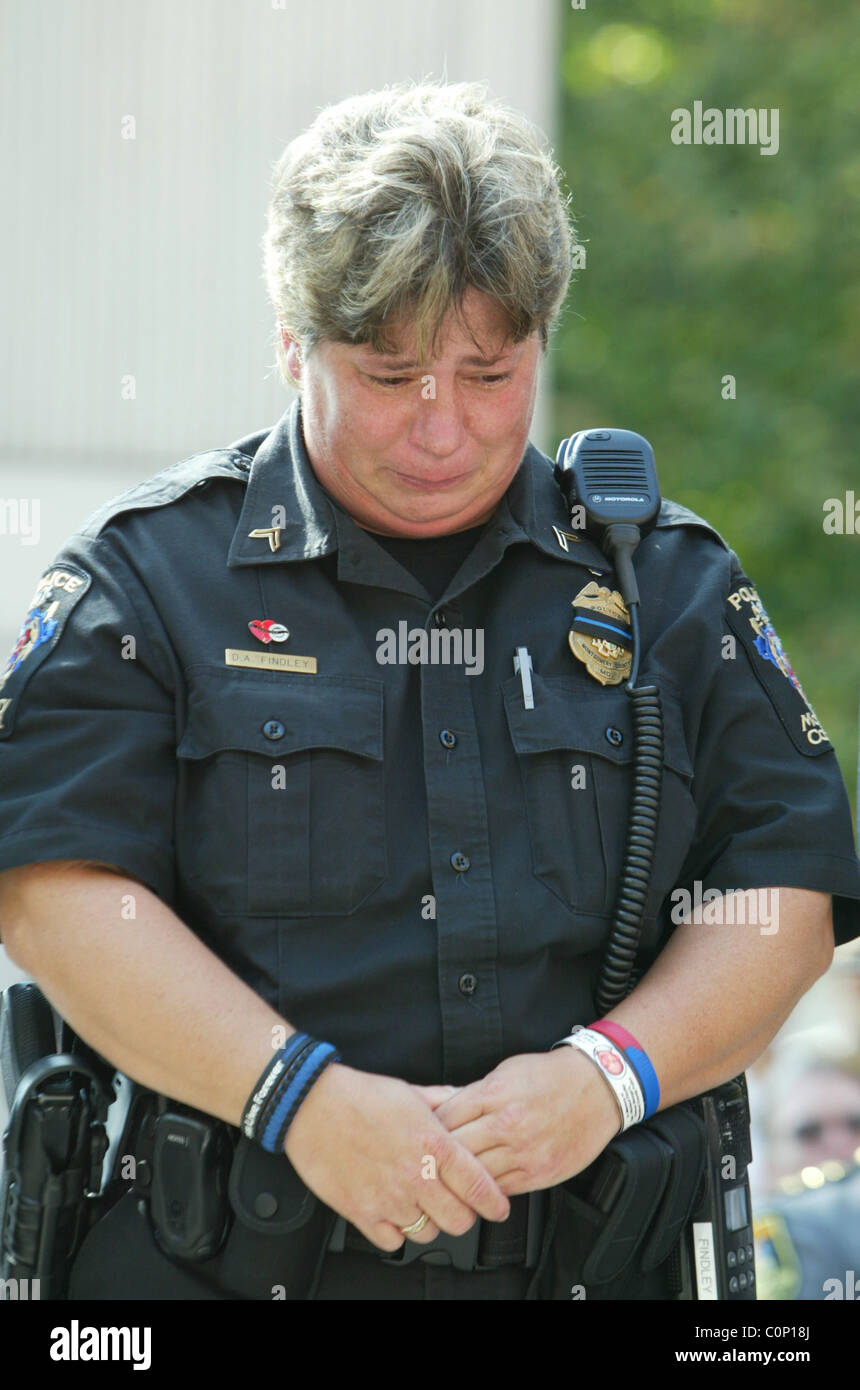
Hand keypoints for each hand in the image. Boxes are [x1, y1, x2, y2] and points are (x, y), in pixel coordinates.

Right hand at [284, 1063, 509, 1251]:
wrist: (312, 1105)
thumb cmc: (360, 1095)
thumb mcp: (411, 1092)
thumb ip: (443, 1101)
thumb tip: (465, 1098)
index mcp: (434, 1143)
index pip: (479, 1186)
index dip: (494, 1202)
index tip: (498, 1207)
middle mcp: (416, 1175)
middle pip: (458, 1220)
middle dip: (462, 1214)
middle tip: (455, 1204)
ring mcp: (389, 1197)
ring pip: (428, 1233)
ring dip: (428, 1222)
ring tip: (419, 1204)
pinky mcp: (361, 1212)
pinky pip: (393, 1242)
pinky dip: (396, 1232)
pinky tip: (393, 1213)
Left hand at [420, 1048, 621, 1195]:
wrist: (597, 1087)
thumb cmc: (549, 1076)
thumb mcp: (505, 1072)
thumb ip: (474, 1093)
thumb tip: (440, 1109)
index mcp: (494, 1094)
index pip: (444, 1118)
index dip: (426, 1129)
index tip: (416, 1136)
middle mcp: (507, 1124)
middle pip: (454, 1151)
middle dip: (434, 1159)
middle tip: (419, 1165)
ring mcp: (523, 1153)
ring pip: (475, 1176)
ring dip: (457, 1181)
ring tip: (441, 1182)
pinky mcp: (538, 1174)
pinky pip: (499, 1190)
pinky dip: (483, 1190)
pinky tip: (473, 1188)